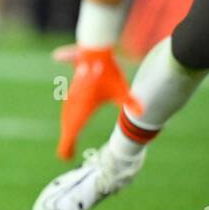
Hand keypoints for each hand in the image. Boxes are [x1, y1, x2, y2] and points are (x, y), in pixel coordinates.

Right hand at [54, 44, 142, 159]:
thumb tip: (143, 113)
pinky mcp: (74, 89)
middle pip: (67, 125)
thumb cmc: (107, 71)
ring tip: (68, 138)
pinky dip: (69, 114)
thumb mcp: (121, 90)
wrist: (93, 52)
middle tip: (66, 153)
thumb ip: (130, 102)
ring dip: (67, 127)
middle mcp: (74, 104)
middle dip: (66, 140)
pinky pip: (69, 106)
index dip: (67, 146)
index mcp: (83, 108)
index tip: (65, 157)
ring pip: (67, 115)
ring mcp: (72, 96)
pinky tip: (69, 115)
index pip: (72, 131)